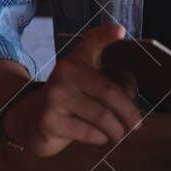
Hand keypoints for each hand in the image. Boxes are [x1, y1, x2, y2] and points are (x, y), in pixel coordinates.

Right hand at [0, 23, 142, 155]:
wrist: (34, 120)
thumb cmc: (70, 100)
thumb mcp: (87, 83)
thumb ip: (113, 81)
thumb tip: (132, 92)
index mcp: (75, 60)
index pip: (92, 42)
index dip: (107, 35)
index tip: (121, 32)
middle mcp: (64, 73)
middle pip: (109, 92)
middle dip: (128, 112)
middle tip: (136, 125)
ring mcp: (55, 96)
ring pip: (102, 116)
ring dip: (117, 130)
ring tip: (119, 134)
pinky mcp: (49, 121)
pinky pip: (89, 132)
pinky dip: (101, 138)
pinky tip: (100, 137)